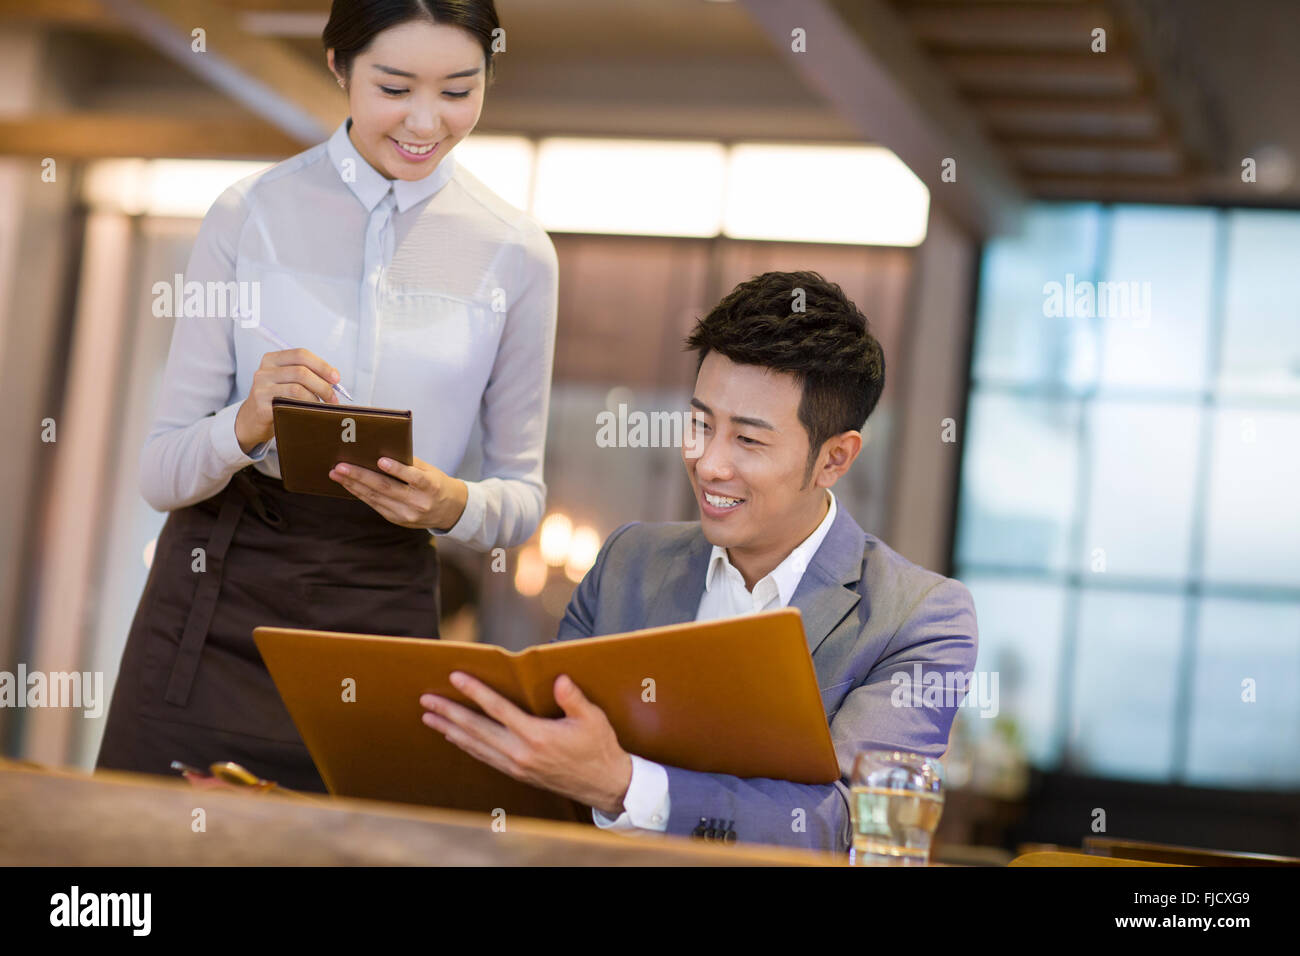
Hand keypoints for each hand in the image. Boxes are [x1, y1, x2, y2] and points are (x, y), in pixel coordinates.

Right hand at [235, 348, 339, 452]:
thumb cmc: (277, 398)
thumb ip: (308, 374)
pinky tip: (310, 413)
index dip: (322, 365)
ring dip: (316, 400)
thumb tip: (334, 377)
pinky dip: (305, 409)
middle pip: (301, 372)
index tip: (336, 378)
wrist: (252, 420)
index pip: (301, 355)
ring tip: (322, 407)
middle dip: (323, 386)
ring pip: (297, 390)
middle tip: (333, 398)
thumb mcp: (288, 380)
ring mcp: (260, 389)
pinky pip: (289, 406)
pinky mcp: (261, 407)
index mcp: (272, 359)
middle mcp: (264, 372)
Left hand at [329, 457, 467, 530]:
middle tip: (341, 466)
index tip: (380, 460)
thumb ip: (409, 463)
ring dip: (353, 485)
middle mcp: (419, 503)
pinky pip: (375, 504)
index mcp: (431, 487)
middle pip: (387, 488)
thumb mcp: (430, 471)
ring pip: (376, 498)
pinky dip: (360, 493)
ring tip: (336, 474)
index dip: (397, 470)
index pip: (414, 478)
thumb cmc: (436, 484)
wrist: (449, 511)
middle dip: (360, 476)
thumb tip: (379, 450)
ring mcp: (406, 514)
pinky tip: (348, 484)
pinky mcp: (397, 519)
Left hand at [420, 673, 633, 816]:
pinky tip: (455, 738)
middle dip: (449, 713)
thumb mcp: (592, 718)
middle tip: (426, 700)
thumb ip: (573, 698)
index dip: (475, 692)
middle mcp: (520, 752)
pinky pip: (484, 757)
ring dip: (450, 730)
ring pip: (475, 746)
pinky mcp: (517, 773)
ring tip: (430, 718)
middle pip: (477, 729)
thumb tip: (559, 679)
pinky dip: (466, 746)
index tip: (455, 677)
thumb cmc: (599, 747)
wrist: (604, 784)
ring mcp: (516, 766)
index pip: (498, 709)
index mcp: (537, 736)